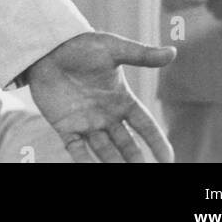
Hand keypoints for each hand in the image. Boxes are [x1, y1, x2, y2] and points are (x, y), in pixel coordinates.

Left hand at [27, 32, 176, 163]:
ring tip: (126, 174)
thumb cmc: (81, 46)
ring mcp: (86, 123)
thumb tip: (173, 51)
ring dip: (115, 164)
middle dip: (137, 160)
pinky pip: (77, 149)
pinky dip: (85, 161)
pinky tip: (94, 171)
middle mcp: (107, 116)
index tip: (168, 160)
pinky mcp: (65, 126)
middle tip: (148, 173)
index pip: (145, 126)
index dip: (157, 142)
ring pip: (105, 151)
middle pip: (127, 145)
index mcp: (121, 100)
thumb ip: (141, 55)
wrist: (47, 47)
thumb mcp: (113, 48)